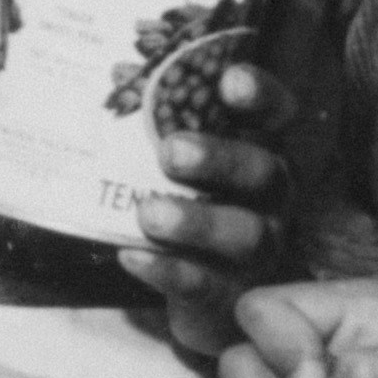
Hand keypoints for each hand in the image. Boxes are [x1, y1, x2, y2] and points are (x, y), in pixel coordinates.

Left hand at [132, 38, 299, 341]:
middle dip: (219, 158)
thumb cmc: (187, 209)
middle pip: (262, 171)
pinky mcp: (230, 297)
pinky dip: (170, 272)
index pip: (275, 116)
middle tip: (171, 152)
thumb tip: (103, 76)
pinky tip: (133, 257)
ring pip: (243, 233)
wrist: (209, 302)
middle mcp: (269, 198)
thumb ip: (153, 128)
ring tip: (149, 213)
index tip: (229, 80)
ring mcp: (257, 250)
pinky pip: (206, 285)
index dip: (260, 96)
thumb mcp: (178, 167)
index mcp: (258, 152)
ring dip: (197, 221)